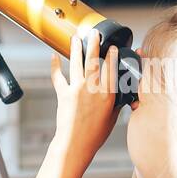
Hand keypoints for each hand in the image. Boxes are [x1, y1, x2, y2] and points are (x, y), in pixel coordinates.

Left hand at [51, 30, 122, 162]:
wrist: (75, 144)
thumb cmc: (94, 135)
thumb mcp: (111, 119)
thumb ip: (116, 104)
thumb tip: (122, 97)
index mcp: (108, 95)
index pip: (111, 69)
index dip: (111, 56)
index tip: (112, 47)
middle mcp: (93, 88)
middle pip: (94, 60)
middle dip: (94, 44)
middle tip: (94, 34)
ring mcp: (78, 89)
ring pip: (77, 63)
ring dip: (76, 49)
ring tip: (75, 38)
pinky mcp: (64, 93)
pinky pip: (58, 76)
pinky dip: (55, 66)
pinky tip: (54, 57)